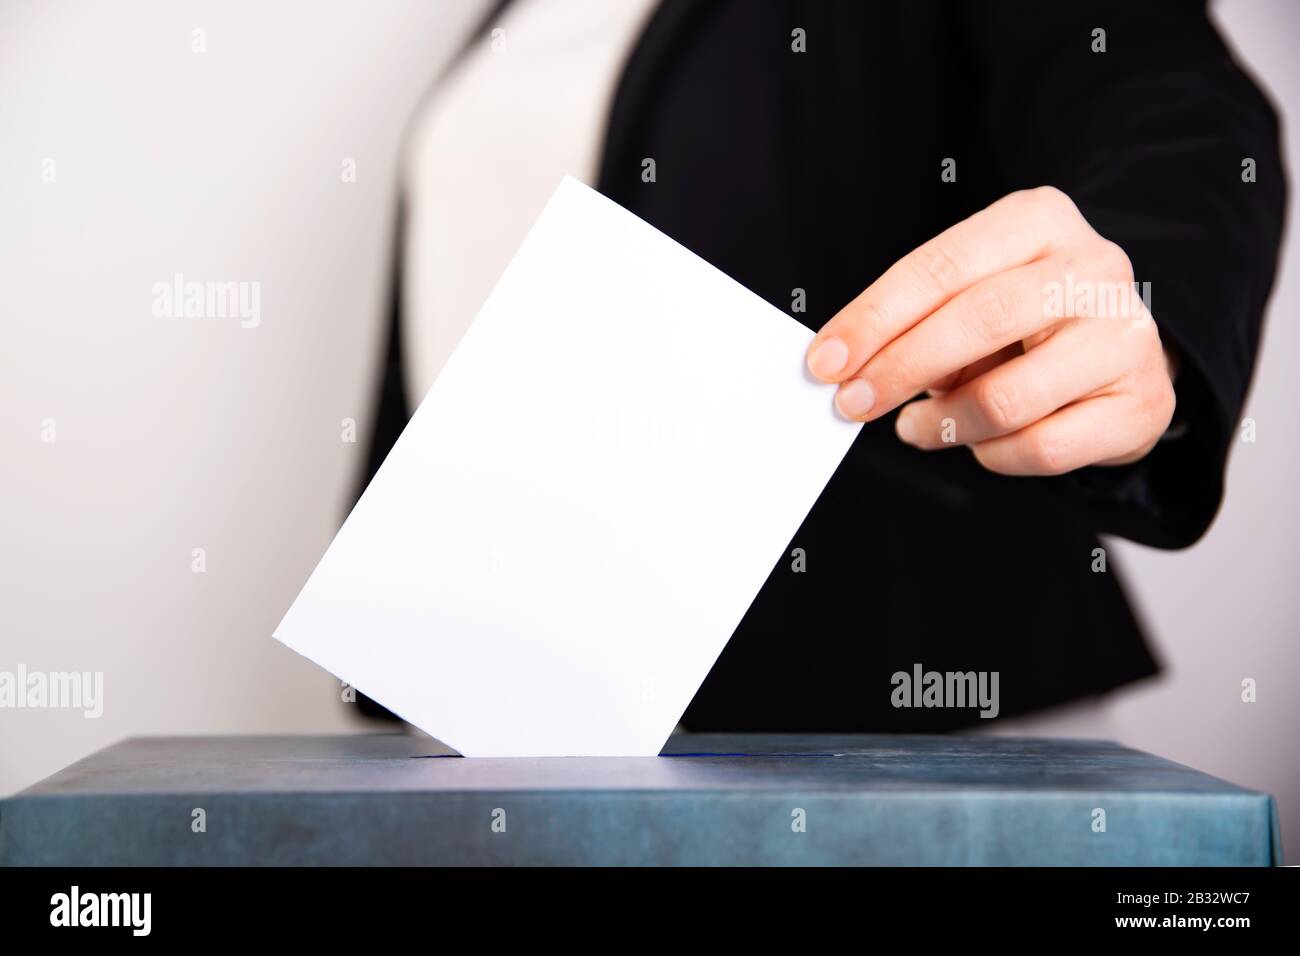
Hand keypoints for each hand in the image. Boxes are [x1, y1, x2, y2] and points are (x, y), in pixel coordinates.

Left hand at [806, 187, 1176, 474]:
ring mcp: (1126, 335)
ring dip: (944, 424)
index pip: (940, 267)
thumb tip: (843, 366)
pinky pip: (1041, 447)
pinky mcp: (1142, 403)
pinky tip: (980, 444)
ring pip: (1006, 397)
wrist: (1118, 355)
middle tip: (851, 402)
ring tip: (917, 427)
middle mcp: (1092, 267)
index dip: (873, 318)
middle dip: (899, 368)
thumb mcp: (968, 299)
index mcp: (1038, 220)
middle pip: (976, 321)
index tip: (825, 360)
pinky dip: (993, 455)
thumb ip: (913, 322)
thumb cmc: (1022, 323)